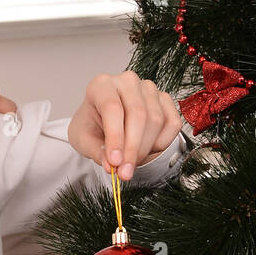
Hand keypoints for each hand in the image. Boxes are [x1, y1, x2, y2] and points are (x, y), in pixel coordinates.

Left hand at [66, 69, 182, 180]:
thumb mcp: (83, 140)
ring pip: (156, 120)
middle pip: (138, 114)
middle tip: (125, 173)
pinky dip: (161, 144)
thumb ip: (96, 152)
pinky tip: (146, 150)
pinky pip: (172, 124)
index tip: (115, 162)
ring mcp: (149, 89)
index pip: (112, 108)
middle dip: (132, 149)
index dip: (115, 137)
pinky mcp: (166, 100)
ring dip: (145, 149)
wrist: (104, 120)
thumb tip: (112, 165)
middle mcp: (127, 81)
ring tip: (131, 162)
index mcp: (101, 85)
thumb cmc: (92, 126)